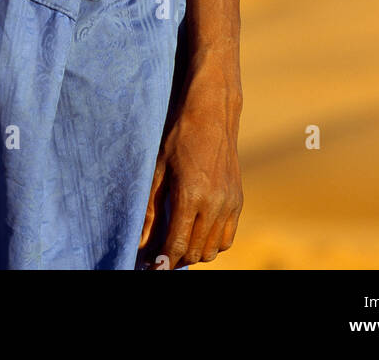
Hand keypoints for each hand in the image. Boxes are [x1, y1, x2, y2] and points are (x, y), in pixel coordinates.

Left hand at [138, 68, 243, 268]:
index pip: (177, 245)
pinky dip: (212, 244)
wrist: (211, 112)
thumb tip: (141, 243)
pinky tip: (196, 233)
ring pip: (213, 250)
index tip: (149, 265)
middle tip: (157, 254)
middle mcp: (214, 203)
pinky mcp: (238, 200)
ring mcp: (230, 203)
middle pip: (195, 252)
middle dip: (175, 259)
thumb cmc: (178, 136)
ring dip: (193, 253)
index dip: (162, 260)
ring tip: (175, 243)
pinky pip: (227, 238)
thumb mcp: (157, 169)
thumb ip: (149, 209)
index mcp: (191, 195)